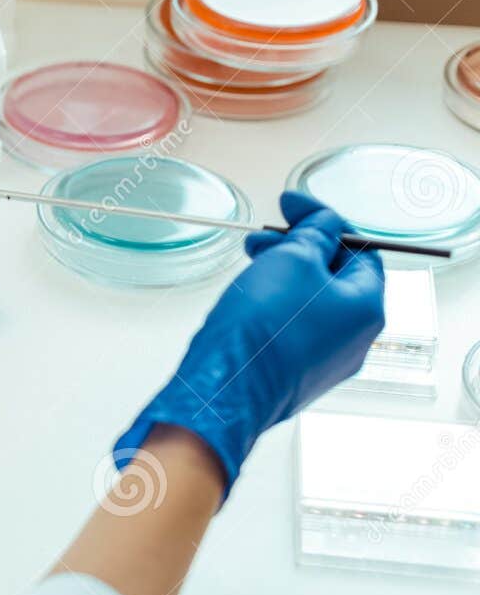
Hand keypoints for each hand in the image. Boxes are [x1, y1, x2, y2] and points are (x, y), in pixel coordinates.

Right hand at [113, 191, 385, 497]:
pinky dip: (275, 308)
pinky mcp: (296, 377)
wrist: (226, 388)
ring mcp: (326, 362)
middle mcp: (356, 340)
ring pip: (311, 304)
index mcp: (367, 308)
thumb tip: (324, 224)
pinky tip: (247, 302)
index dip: (323, 222)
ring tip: (248, 268)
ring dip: (283, 277)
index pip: (359, 250)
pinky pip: (293, 331)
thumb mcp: (292, 259)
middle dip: (297, 250)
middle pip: (334, 278)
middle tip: (261, 239)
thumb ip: (315, 233)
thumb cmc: (261, 329)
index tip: (291, 206)